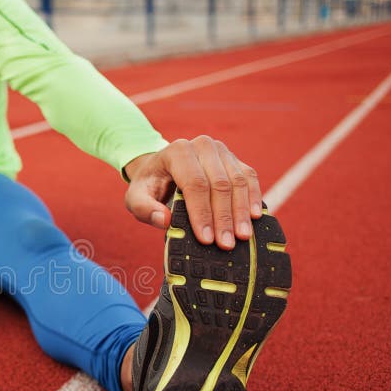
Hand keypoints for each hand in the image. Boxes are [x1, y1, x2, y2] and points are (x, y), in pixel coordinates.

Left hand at [123, 136, 261, 249]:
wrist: (160, 168)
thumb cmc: (149, 185)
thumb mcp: (136, 197)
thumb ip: (144, 209)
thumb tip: (165, 220)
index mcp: (178, 151)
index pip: (194, 184)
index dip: (202, 213)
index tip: (206, 238)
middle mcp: (202, 146)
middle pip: (219, 184)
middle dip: (224, 217)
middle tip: (226, 244)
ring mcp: (221, 151)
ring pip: (238, 181)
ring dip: (241, 211)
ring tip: (242, 237)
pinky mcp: (234, 159)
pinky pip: (249, 178)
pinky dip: (253, 197)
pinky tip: (255, 217)